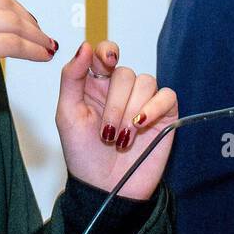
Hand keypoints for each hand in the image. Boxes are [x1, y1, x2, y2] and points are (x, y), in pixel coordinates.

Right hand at [0, 0, 57, 147]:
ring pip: (10, 21)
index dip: (10, 5)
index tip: (25, 20)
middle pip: (0, 1)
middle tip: (40, 35)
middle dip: (25, 19)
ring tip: (45, 46)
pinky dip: (32, 50)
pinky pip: (12, 43)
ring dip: (34, 35)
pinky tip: (41, 57)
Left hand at [55, 40, 177, 199]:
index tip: (107, 63)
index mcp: (96, 84)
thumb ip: (72, 78)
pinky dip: (154, 108)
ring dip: (131, 112)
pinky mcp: (163, 114)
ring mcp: (144, 101)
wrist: (105, 188)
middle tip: (107, 133)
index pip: (106, 52)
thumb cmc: (83, 155)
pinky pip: (166, 96)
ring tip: (122, 139)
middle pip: (125, 73)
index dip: (108, 52)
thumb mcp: (67, 115)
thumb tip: (84, 46)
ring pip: (146, 83)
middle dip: (115, 104)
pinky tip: (142, 126)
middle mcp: (121, 90)